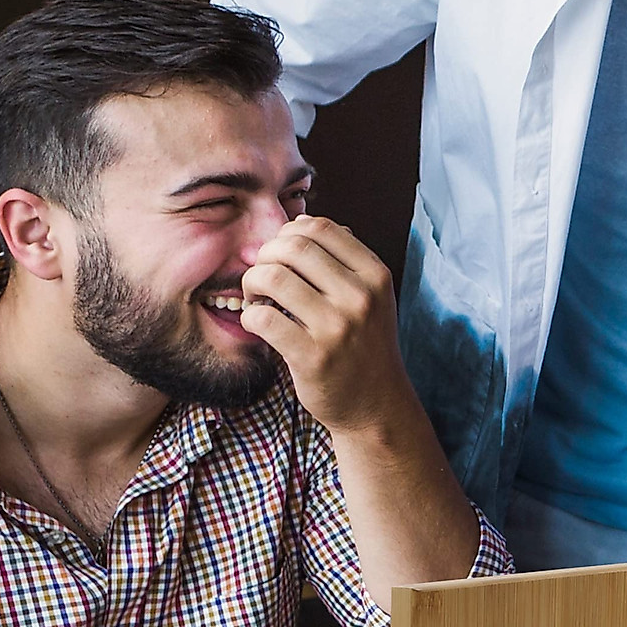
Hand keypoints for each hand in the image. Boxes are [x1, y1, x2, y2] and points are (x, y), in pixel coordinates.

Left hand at [239, 216, 410, 433]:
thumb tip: (299, 222)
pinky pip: (263, 319)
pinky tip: (258, 324)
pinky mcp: (313, 357)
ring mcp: (338, 328)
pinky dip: (250, 316)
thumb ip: (342, 259)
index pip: (320, 228)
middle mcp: (360, 297)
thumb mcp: (370, 296)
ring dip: (253, 284)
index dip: (289, 234)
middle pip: (293, 247)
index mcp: (375, 275)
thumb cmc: (364, 344)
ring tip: (257, 299)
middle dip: (266, 256)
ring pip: (273, 277)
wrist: (376, 404)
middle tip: (261, 276)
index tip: (281, 256)